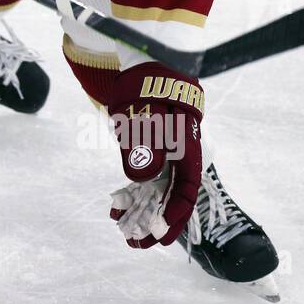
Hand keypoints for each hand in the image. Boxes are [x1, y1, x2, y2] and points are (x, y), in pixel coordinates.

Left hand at [104, 63, 203, 247]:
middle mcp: (180, 150)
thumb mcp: (141, 111)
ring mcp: (165, 148)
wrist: (137, 59)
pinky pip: (145, 173)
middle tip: (136, 243)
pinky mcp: (151, 145)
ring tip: (122, 230)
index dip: (174, 214)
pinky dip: (132, 190)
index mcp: (187, 143)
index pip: (187, 188)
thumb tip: (143, 177)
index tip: (160, 237)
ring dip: (141, 209)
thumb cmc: (143, 83)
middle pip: (172, 192)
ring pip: (157, 186)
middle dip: (155, 219)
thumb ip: (144, 142)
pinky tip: (116, 205)